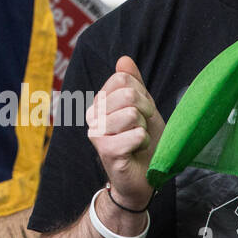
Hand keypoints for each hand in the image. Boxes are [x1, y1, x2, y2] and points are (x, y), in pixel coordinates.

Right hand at [86, 55, 164, 209]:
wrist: (144, 178)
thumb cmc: (144, 143)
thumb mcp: (143, 108)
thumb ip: (134, 84)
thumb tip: (124, 59)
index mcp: (100, 102)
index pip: (122, 79)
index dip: (141, 93)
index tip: (144, 111)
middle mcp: (92, 115)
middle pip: (127, 94)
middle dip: (145, 111)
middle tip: (142, 127)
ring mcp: (96, 133)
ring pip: (131, 114)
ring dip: (143, 129)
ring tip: (137, 140)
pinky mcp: (105, 150)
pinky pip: (135, 135)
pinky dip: (143, 143)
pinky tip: (136, 151)